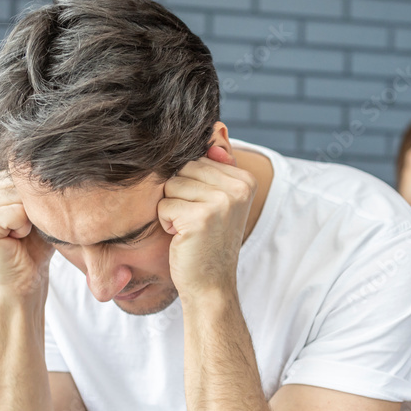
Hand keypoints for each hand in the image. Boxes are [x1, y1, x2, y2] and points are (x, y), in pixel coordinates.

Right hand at [0, 170, 54, 295]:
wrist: (26, 279)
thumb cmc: (35, 244)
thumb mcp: (37, 207)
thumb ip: (35, 186)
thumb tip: (46, 166)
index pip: (21, 172)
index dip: (34, 197)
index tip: (27, 218)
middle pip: (21, 183)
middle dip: (32, 207)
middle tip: (23, 229)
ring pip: (21, 196)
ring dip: (29, 218)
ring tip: (18, 234)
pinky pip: (18, 213)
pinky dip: (24, 228)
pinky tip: (15, 239)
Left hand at [156, 146, 257, 298]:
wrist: (211, 285)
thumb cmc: (207, 242)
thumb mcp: (217, 199)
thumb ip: (217, 163)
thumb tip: (217, 126)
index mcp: (245, 179)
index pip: (197, 159)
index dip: (190, 186)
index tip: (206, 211)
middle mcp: (239, 187)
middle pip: (183, 169)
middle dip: (179, 195)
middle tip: (195, 222)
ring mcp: (222, 201)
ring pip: (172, 185)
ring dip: (172, 209)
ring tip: (189, 229)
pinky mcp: (201, 217)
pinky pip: (165, 204)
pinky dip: (166, 223)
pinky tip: (183, 237)